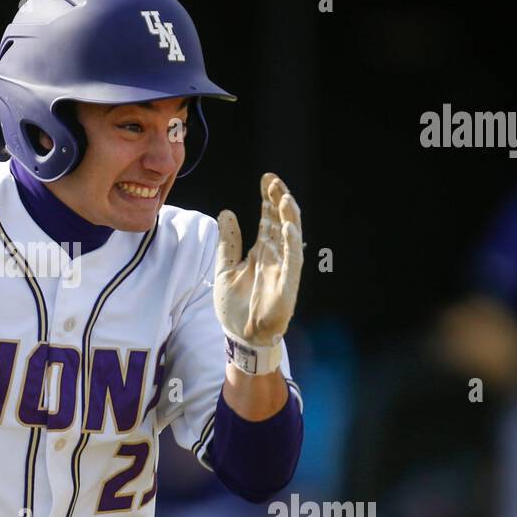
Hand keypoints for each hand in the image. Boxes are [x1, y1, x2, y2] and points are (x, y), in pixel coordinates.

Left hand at [214, 173, 302, 374]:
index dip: (268, 199)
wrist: (239, 336)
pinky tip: (287, 226)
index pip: (268, 219)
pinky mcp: (287, 285)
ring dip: (289, 217)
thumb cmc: (234, 306)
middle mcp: (275, 257)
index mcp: (262, 252)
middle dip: (279, 202)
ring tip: (284, 197)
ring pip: (290, 238)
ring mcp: (283, 270)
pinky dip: (291, 243)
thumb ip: (228, 242)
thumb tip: (226, 212)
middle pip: (280, 223)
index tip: (266, 179)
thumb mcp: (225, 267)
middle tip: (275, 181)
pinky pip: (292, 261)